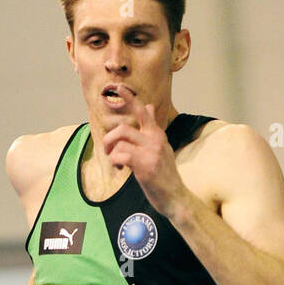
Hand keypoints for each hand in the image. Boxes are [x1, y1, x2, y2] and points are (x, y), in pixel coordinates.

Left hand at [102, 88, 188, 216]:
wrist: (175, 197)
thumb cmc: (165, 175)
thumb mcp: (161, 148)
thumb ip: (152, 129)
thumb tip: (148, 106)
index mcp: (157, 134)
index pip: (142, 111)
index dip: (128, 98)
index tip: (117, 87)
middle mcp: (155, 139)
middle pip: (123, 129)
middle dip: (110, 139)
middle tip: (108, 150)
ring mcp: (151, 152)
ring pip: (121, 141)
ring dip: (111, 151)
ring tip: (115, 161)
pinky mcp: (146, 165)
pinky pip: (122, 155)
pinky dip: (116, 161)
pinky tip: (121, 169)